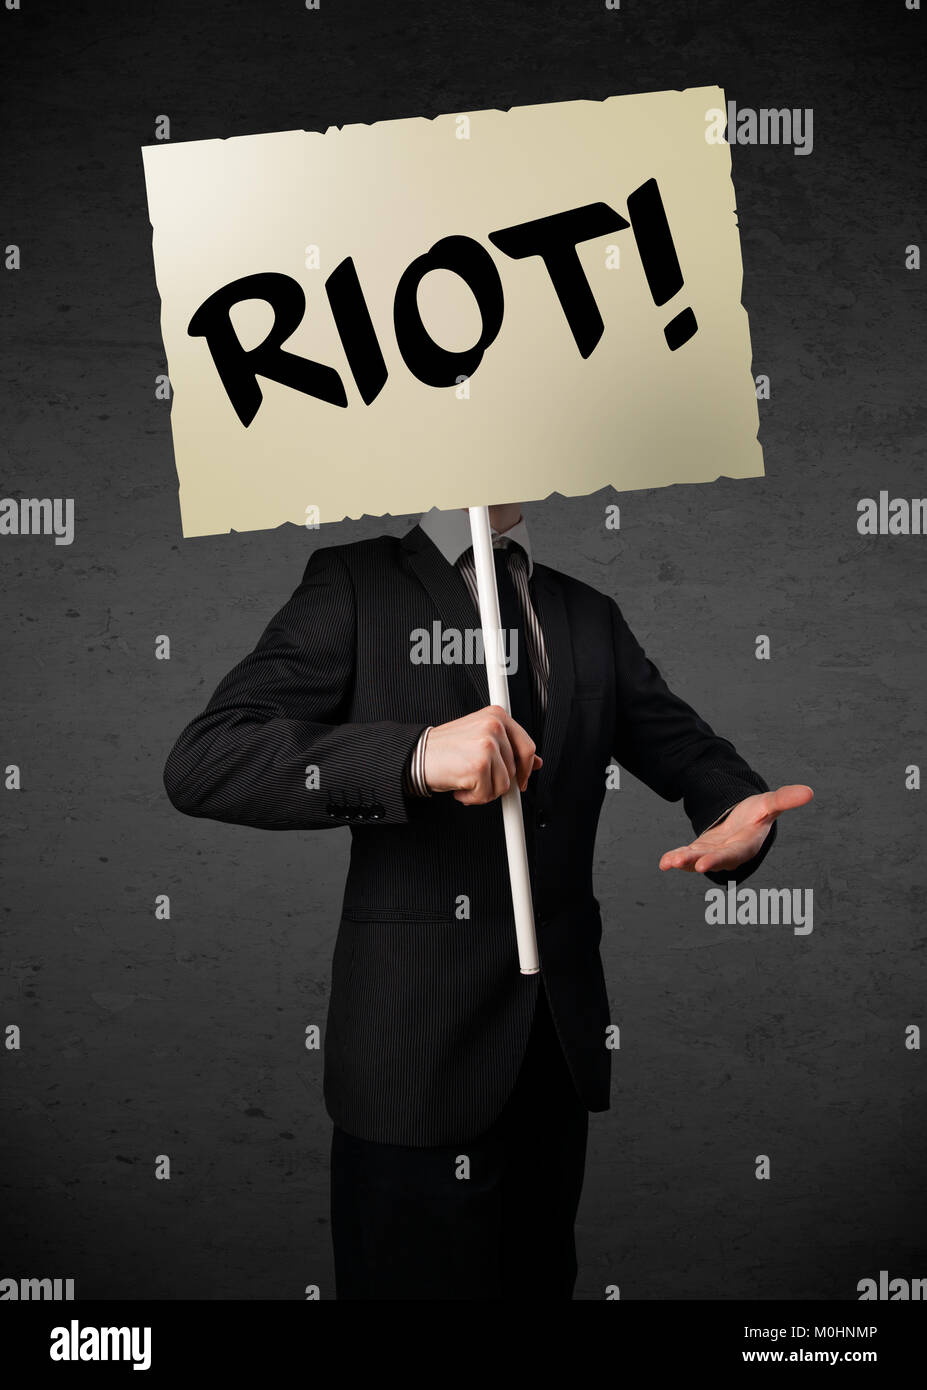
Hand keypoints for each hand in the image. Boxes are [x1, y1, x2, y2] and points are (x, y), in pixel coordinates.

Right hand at [423, 705, 542, 804]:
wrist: (415, 756)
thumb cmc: (444, 749)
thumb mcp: (479, 740)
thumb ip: (508, 749)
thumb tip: (535, 762)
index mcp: (496, 715)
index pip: (527, 746)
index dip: (525, 768)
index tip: (521, 779)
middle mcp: (494, 726)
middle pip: (516, 769)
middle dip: (498, 781)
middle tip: (479, 779)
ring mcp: (487, 745)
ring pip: (503, 785)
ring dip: (484, 790)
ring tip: (466, 779)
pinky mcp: (479, 766)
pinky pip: (487, 795)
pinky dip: (472, 797)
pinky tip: (460, 786)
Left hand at [659, 783, 813, 874]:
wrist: (744, 822)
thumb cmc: (758, 815)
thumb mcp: (769, 804)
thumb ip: (785, 799)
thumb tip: (810, 791)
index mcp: (746, 845)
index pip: (733, 854)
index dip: (719, 860)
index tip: (703, 864)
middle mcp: (729, 854)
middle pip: (714, 860)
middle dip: (700, 863)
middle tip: (687, 865)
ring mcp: (713, 854)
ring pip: (697, 860)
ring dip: (684, 861)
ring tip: (669, 862)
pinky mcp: (700, 851)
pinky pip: (687, 855)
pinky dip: (676, 858)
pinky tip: (664, 862)